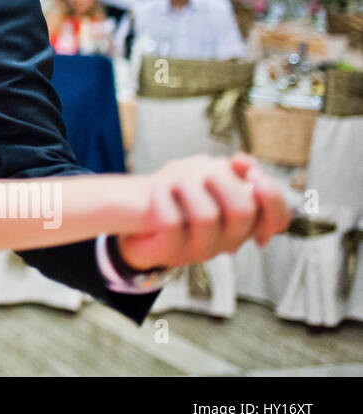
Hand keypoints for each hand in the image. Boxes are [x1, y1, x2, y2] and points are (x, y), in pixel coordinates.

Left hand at [118, 154, 291, 270]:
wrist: (135, 215)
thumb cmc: (179, 193)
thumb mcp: (209, 174)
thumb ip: (234, 170)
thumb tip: (242, 161)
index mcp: (245, 222)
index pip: (278, 218)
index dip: (271, 196)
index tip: (252, 175)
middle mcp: (229, 239)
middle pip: (243, 211)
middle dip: (222, 181)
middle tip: (203, 173)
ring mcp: (201, 250)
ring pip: (207, 216)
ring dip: (188, 187)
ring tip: (174, 181)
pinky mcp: (171, 252)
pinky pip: (171, 223)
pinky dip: (163, 199)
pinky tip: (158, 190)